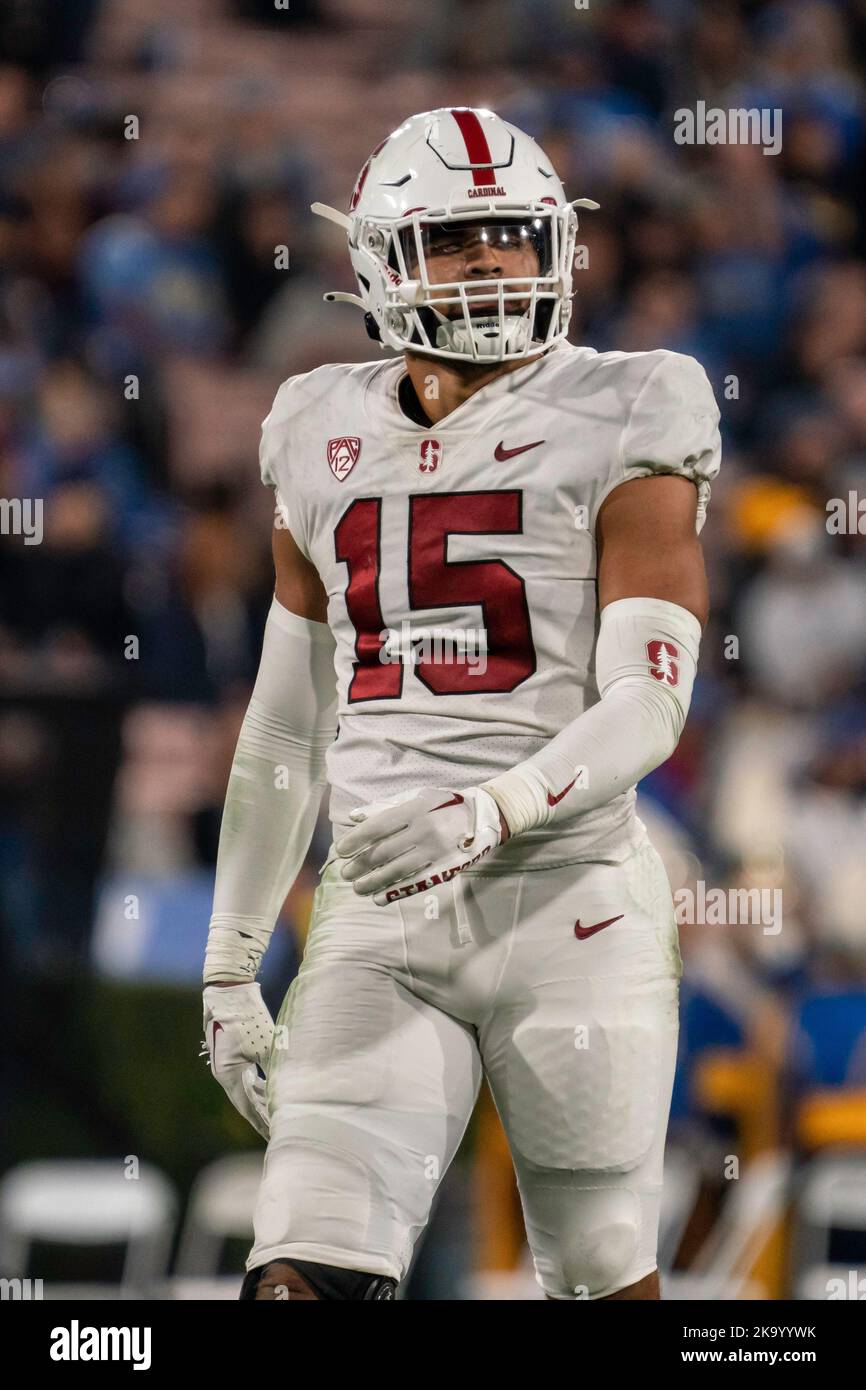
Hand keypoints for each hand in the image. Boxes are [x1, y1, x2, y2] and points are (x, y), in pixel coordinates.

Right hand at [201, 982, 273, 1138]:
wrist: (228, 989)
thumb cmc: (247, 1016)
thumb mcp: (266, 1045)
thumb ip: (276, 1070)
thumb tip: (289, 1090)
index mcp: (228, 1075)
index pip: (248, 1108)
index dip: (261, 1123)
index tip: (273, 1136)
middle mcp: (223, 1072)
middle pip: (246, 1101)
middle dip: (262, 1115)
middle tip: (278, 1130)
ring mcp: (226, 1062)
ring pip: (245, 1088)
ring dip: (261, 1100)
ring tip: (277, 1114)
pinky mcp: (231, 1052)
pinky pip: (245, 1075)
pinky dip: (257, 1084)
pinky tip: (269, 1088)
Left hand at [335, 786, 506, 904]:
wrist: (485, 816)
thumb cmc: (445, 804)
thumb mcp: (418, 796)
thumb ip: (385, 806)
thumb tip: (355, 817)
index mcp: (414, 810)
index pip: (377, 827)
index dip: (356, 840)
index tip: (340, 850)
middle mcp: (423, 831)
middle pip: (383, 851)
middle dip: (360, 864)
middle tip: (345, 872)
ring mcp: (435, 852)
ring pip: (396, 871)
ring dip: (372, 882)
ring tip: (357, 888)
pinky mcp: (444, 868)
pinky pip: (415, 883)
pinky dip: (394, 892)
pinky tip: (379, 898)